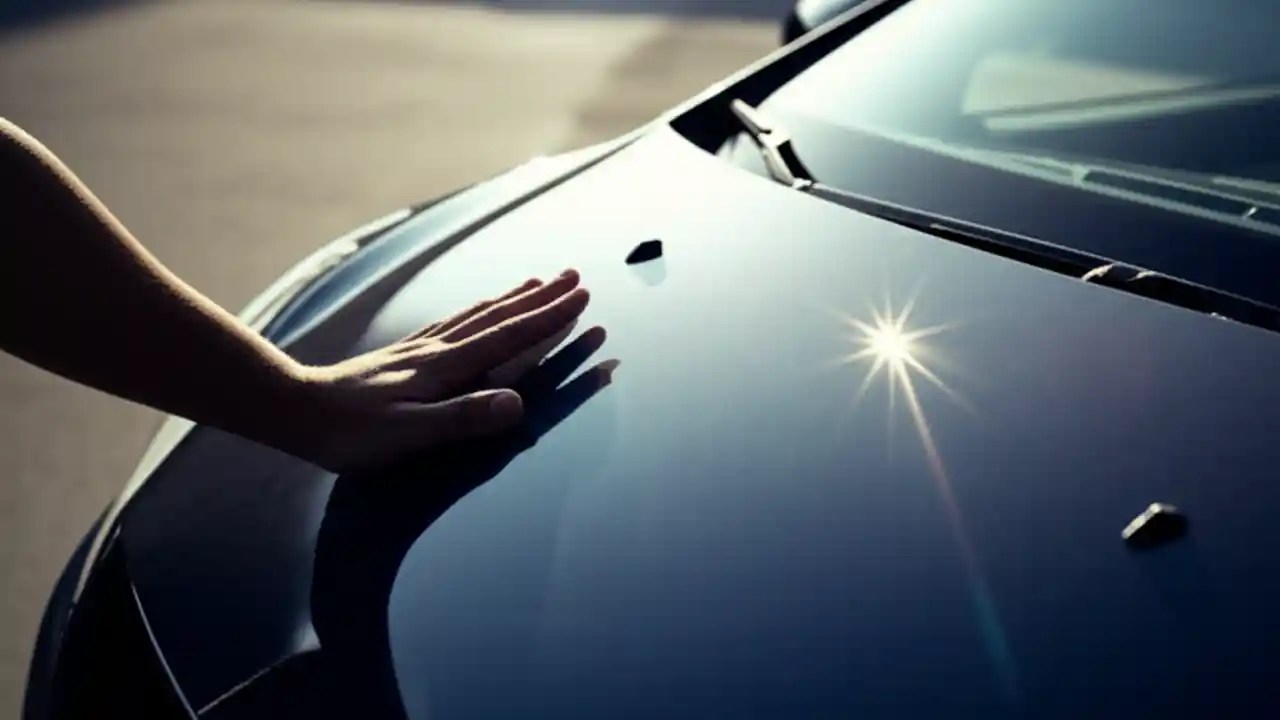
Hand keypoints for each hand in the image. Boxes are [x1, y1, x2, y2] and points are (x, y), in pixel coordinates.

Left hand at [282, 269, 592, 471]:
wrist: (294, 409)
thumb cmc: (351, 432)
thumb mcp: (409, 434)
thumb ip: (463, 418)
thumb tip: (516, 403)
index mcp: (446, 368)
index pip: (508, 337)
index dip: (548, 318)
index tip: (582, 298)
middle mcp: (437, 350)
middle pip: (499, 317)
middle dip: (540, 299)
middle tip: (575, 276)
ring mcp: (420, 349)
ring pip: (477, 315)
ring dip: (512, 299)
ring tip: (538, 282)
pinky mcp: (404, 354)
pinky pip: (453, 323)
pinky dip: (477, 310)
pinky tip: (478, 309)